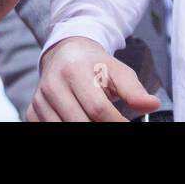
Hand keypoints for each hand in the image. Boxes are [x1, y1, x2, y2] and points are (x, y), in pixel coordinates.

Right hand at [27, 36, 159, 121]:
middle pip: (79, 123)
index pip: (98, 109)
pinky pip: (47, 129)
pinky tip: (78, 120)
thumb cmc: (96, 65)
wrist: (67, 53)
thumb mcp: (117, 71)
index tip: (127, 126)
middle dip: (100, 129)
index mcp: (74, 71)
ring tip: (96, 122)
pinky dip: (63, 129)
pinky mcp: (32, 110)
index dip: (116, 123)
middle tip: (112, 125)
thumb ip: (134, 90)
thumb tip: (152, 105)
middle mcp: (52, 84)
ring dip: (82, 130)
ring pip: (61, 129)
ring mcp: (39, 99)